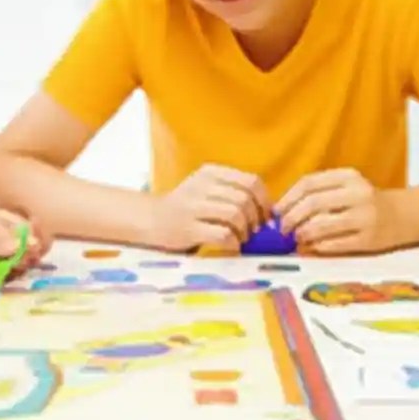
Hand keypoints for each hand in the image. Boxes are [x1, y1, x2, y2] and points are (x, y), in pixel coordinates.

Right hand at [152, 164, 268, 252]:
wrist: (149, 220)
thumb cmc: (186, 209)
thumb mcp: (206, 190)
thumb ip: (233, 193)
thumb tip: (269, 212)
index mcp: (210, 172)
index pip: (251, 181)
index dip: (265, 201)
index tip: (265, 217)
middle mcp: (201, 185)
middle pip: (245, 199)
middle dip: (256, 219)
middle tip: (254, 232)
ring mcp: (192, 207)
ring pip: (236, 214)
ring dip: (245, 231)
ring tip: (241, 239)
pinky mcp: (187, 229)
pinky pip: (223, 235)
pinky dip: (234, 244)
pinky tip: (231, 247)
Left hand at [275, 168, 397, 254]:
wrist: (403, 215)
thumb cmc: (364, 202)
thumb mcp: (345, 188)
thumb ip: (318, 193)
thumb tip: (281, 211)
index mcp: (348, 176)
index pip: (309, 183)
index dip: (287, 198)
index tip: (276, 211)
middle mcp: (358, 193)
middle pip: (313, 203)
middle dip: (291, 218)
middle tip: (282, 229)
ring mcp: (365, 217)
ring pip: (322, 225)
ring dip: (302, 233)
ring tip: (296, 238)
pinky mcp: (369, 239)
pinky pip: (335, 244)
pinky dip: (318, 246)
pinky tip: (312, 246)